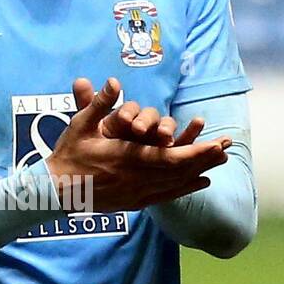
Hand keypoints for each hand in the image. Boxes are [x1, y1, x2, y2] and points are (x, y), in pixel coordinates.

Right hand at [45, 77, 230, 212]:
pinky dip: (186, 188)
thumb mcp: (80, 125)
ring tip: (221, 160)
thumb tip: (114, 81)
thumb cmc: (68, 154)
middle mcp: (135, 178)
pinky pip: (166, 196)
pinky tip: (202, 182)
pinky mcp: (134, 202)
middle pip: (180, 171)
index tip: (215, 144)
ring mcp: (136, 193)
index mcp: (126, 158)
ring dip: (200, 171)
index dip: (195, 152)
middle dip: (205, 158)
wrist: (56, 190)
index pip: (169, 157)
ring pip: (176, 184)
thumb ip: (99, 104)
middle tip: (227, 147)